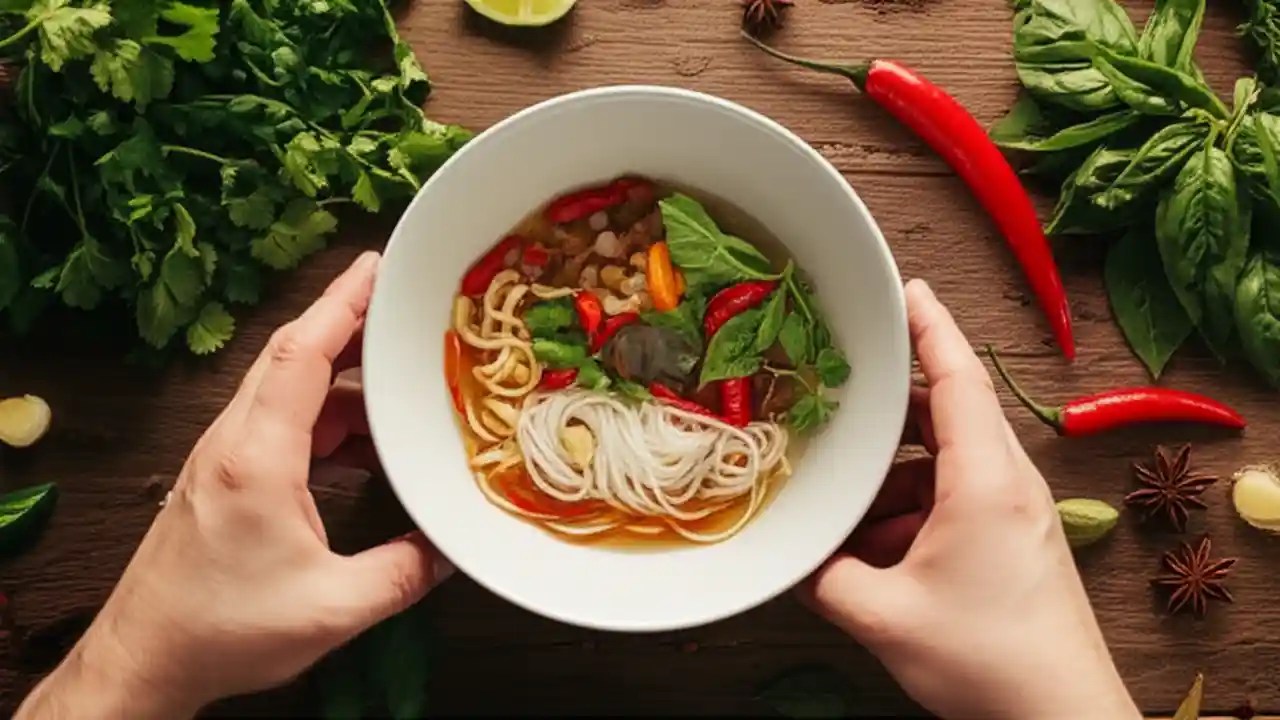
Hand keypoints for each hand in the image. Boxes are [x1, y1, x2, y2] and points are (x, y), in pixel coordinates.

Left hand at [17, 252, 451, 719]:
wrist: (144, 660)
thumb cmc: (222, 629)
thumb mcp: (333, 607)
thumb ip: (403, 572)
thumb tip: (452, 550)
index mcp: (258, 456)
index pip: (300, 355)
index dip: (342, 304)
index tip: (378, 266)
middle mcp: (236, 443)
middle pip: (294, 358)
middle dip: (351, 325)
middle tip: (406, 308)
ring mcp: (227, 459)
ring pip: (288, 392)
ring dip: (343, 379)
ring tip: (400, 379)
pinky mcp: (227, 480)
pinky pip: (283, 425)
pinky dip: (328, 419)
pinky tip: (365, 446)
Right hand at [799, 280, 1138, 719]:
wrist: (1060, 717)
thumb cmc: (990, 660)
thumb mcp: (885, 616)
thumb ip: (826, 579)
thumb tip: (794, 559)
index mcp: (984, 480)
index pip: (955, 377)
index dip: (927, 326)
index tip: (903, 287)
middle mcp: (1006, 484)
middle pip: (944, 413)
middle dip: (888, 407)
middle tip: (837, 394)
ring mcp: (1011, 512)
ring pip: (942, 462)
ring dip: (892, 474)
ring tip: (845, 499)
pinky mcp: (1009, 541)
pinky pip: (951, 499)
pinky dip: (908, 509)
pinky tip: (871, 547)